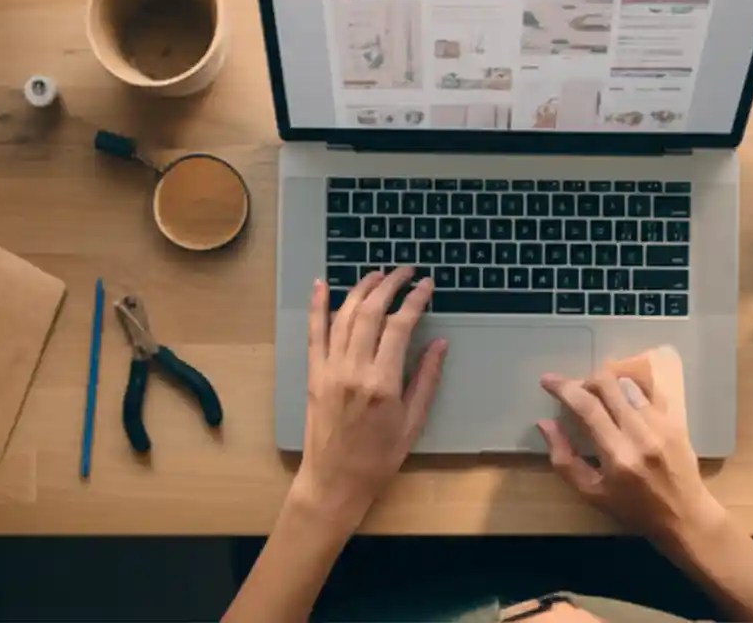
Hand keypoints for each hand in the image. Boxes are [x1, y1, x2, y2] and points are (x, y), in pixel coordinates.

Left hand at [293, 268, 446, 528]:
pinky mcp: (313, 374)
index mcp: (382, 383)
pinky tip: (321, 284)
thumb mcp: (413, 422)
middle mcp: (353, 370)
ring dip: (360, 289)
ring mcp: (329, 370)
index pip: (399, 326)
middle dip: (390, 285)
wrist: (333, 481)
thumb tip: (439, 343)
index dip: (415, 300)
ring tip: (378, 275)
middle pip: (371, 312)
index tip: (427, 285)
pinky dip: (316, 305)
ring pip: (343, 316)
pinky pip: (314, 333)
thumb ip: (426, 379)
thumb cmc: (378, 458)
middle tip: (405, 271)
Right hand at [536, 363, 722, 548]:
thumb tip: (545, 423)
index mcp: (617, 456)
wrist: (684, 516)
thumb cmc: (634, 509)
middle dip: (585, 381)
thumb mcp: (592, 493)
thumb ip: (564, 460)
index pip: (587, 407)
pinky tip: (624, 399)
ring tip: (600, 397)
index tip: (548, 380)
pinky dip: (631, 388)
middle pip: (609, 385)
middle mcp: (641, 434)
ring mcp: (661, 425)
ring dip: (608, 384)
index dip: (564, 388)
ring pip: (628, 383)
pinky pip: (649, 391)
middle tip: (577, 392)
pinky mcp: (675, 421)